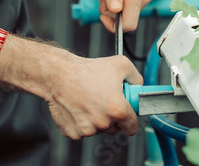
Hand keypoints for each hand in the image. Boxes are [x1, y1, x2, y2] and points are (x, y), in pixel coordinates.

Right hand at [0, 35, 141, 138]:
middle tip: (105, 100)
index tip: (128, 114)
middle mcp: (102, 123)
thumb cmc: (86, 70)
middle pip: (115, 128)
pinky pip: (82, 131)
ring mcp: (87, 130)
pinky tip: (79, 106)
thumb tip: (139, 87)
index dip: (131, 119)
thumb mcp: (121, 65)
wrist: (59, 75)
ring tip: (90, 100)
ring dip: (97, 119)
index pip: (133, 127)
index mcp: (117, 109)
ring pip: (98, 129)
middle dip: (113, 117)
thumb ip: (136, 78)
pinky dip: (82, 121)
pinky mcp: (73, 132)